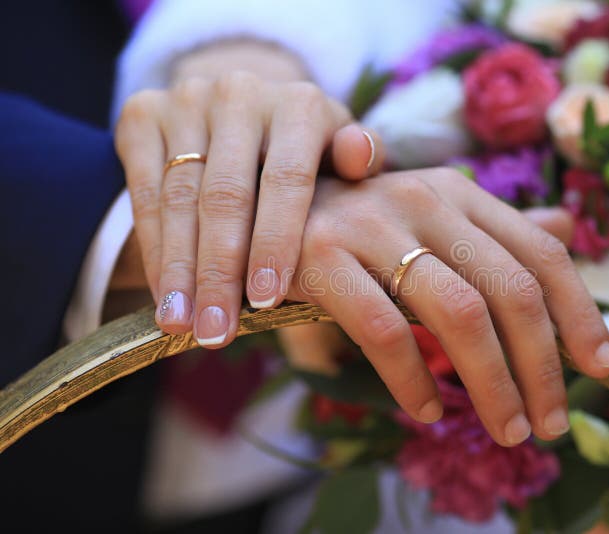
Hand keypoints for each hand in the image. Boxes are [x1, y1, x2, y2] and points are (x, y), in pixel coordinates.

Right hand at [115, 69, 383, 347]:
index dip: (275, 241)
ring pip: (179, 197)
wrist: (244, 108)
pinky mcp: (141, 112)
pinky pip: (143, 191)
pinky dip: (152, 248)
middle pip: (226, 194)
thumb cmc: (308, 152)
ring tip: (181, 325)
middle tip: (216, 333)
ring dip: (179, 269)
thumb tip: (358, 155)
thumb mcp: (342, 153)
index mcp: (299, 104)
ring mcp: (186, 99)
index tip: (266, 300)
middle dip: (220, 271)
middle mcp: (240, 93)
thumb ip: (360, 161)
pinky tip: (163, 294)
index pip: (287, 179)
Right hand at [284, 168, 608, 446]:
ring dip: (493, 384)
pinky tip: (427, 410)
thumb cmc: (360, 228)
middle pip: (510, 290)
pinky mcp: (321, 259)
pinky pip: (386, 333)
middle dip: (542, 366)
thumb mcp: (431, 216)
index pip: (540, 252)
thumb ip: (495, 227)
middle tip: (551, 422)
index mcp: (459, 191)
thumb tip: (566, 228)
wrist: (265, 211)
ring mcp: (371, 227)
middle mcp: (424, 200)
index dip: (580, 311)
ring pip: (459, 315)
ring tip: (506, 429)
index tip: (600, 367)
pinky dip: (414, 382)